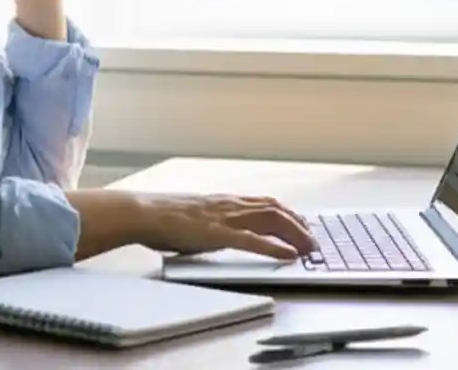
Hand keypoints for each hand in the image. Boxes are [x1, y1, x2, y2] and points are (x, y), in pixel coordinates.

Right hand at [134, 193, 317, 259]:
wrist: (143, 213)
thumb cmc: (161, 217)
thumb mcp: (192, 216)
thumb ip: (208, 222)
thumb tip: (213, 232)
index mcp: (223, 201)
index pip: (265, 203)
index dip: (288, 213)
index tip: (302, 223)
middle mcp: (229, 205)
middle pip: (276, 210)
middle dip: (299, 225)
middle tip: (314, 241)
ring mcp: (225, 218)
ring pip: (271, 221)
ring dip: (294, 235)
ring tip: (309, 249)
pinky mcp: (217, 234)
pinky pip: (252, 241)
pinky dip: (273, 248)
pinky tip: (287, 256)